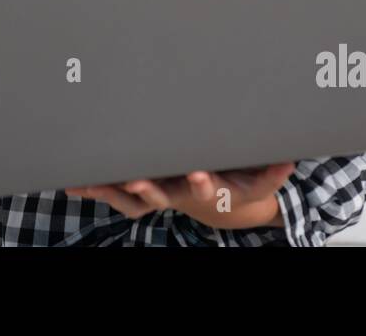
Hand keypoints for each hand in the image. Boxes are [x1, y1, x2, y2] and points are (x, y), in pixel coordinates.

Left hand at [65, 162, 296, 230]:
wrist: (221, 203)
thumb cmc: (238, 183)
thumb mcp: (259, 180)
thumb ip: (274, 172)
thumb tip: (291, 161)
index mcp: (209, 188)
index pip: (207, 187)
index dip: (202, 184)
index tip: (199, 176)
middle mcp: (181, 194)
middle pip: (164, 196)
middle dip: (149, 190)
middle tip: (136, 182)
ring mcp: (160, 195)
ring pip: (133, 199)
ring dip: (112, 191)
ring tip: (91, 182)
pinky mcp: (143, 192)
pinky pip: (117, 193)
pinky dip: (96, 186)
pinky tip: (73, 179)